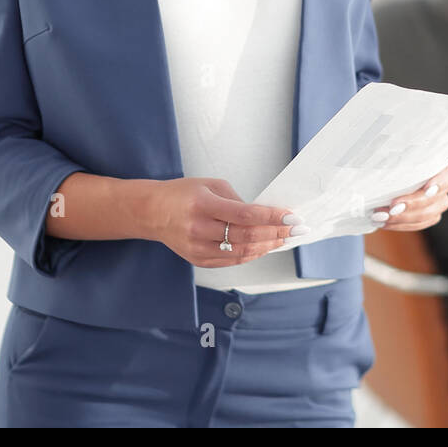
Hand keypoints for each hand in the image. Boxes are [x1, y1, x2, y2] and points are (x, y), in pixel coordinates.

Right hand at [142, 177, 303, 267]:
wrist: (152, 213)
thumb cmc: (181, 194)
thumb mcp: (210, 185)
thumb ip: (237, 200)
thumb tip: (264, 215)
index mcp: (203, 205)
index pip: (245, 215)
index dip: (271, 217)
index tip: (291, 216)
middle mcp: (199, 229)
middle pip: (246, 236)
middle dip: (276, 233)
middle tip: (295, 229)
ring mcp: (198, 248)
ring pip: (241, 252)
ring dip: (267, 246)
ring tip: (284, 239)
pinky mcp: (198, 260)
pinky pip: (231, 260)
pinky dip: (251, 254)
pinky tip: (264, 247)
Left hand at [370, 163, 447, 230]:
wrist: (396, 172)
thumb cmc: (398, 159)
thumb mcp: (400, 154)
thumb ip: (399, 159)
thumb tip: (385, 161)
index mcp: (440, 168)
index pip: (446, 178)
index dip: (438, 184)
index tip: (426, 190)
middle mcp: (443, 187)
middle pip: (431, 201)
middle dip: (410, 205)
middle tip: (390, 207)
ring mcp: (438, 204)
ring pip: (424, 216)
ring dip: (400, 218)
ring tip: (380, 216)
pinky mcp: (430, 216)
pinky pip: (417, 225)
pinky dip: (400, 225)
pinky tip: (384, 222)